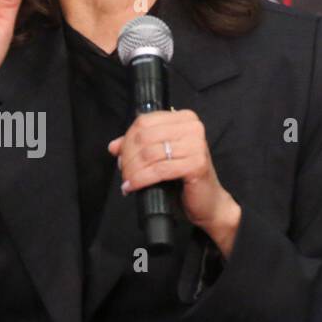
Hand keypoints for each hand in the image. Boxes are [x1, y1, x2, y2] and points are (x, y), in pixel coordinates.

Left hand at [107, 109, 241, 256]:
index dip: (127, 139)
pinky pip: (158, 170)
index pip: (144, 121)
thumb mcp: (160, 157)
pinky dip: (140, 179)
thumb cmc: (184, 178)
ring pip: (149, 154)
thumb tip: (113, 146)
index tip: (121, 156)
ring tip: (127, 181)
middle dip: (128, 156)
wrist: (208, 202)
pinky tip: (132, 187)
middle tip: (124, 172)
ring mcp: (196, 145)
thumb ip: (138, 147)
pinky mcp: (196, 164)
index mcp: (184, 119)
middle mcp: (193, 127)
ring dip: (132, 170)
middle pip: (144, 136)